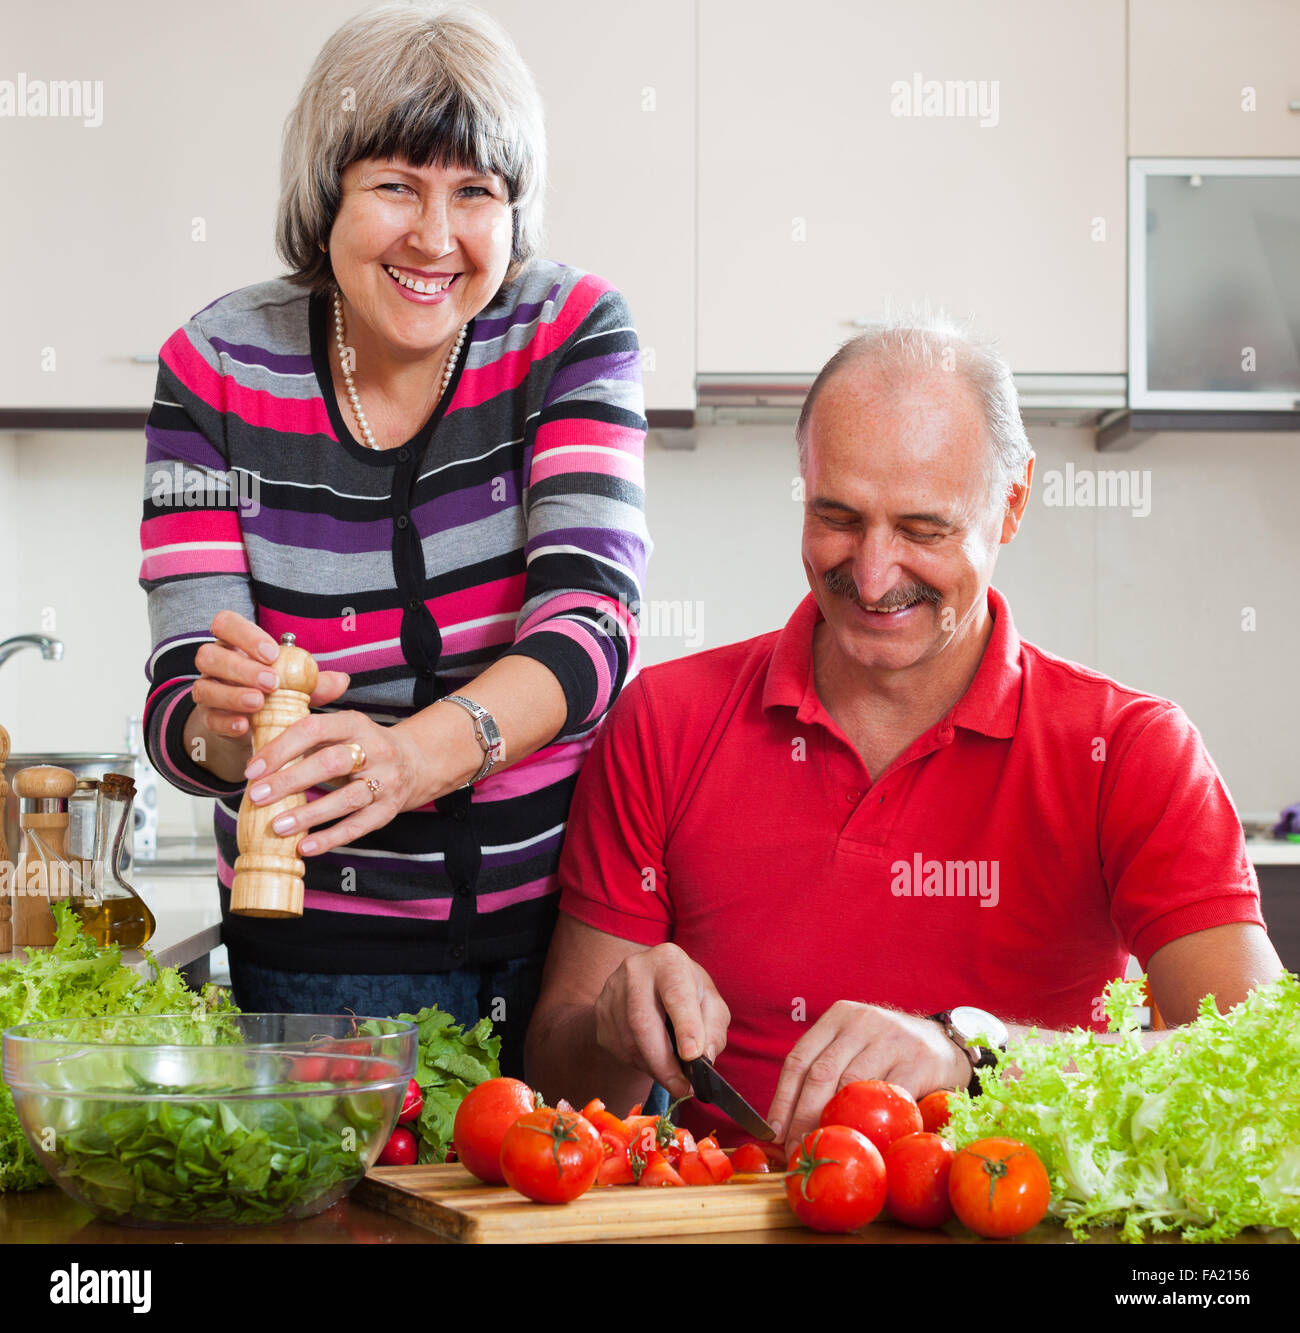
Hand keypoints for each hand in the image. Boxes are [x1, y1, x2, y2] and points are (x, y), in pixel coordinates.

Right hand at [191, 610, 349, 739]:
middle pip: (209, 655)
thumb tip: (342, 680)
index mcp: (234, 645)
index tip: (272, 653)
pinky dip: (226, 721)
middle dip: (241, 667)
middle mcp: (215, 665)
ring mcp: (207, 692)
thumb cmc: (278, 695)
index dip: (245, 635)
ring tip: (259, 702)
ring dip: (232, 694)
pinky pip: (209, 718)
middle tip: (272, 682)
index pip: (225, 624)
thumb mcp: (298, 686)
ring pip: (203, 687)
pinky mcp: (207, 719)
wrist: (256, 728)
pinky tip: (244, 725)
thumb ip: (315, 682)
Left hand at [240, 707, 443, 856]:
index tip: (253, 769)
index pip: (314, 729)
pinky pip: (358, 827)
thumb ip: (306, 730)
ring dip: (310, 814)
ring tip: (277, 826)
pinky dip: (330, 838)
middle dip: (291, 780)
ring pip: (346, 799)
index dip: (281, 748)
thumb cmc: (361, 746)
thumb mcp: (341, 726)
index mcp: (355, 724)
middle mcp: (375, 750)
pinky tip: (304, 847)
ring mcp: (386, 781)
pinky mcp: (388, 810)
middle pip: (331, 763)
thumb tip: (255, 740)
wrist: (415, 762)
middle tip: (257, 796)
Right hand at [592, 944, 730, 1100]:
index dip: (685, 1026)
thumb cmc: (686, 993)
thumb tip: (702, 1058)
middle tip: (681, 1087)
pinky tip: (652, 1058)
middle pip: (643, 1022)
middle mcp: (636, 970)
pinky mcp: (600, 1012)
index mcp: (669, 961)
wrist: (650, 982)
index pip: (677, 994)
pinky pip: (618, 1048)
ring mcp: (612, 990)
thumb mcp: (710, 1003)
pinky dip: (639, 1063)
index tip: (693, 1056)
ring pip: (629, 1041)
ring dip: (653, 1067)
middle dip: (663, 1062)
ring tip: (671, 1073)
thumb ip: (714, 1029)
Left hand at [766, 1002, 970, 1157]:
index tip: (773, 1132)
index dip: (782, 1099)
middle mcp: (862, 1022)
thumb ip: (827, 1070)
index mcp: (839, 1016)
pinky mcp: (918, 1061)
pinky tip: (862, 1141)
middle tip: (795, 1150)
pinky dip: (871, 1123)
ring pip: (851, 1086)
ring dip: (834, 1124)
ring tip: (823, 1148)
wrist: (947, 1044)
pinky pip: (887, 1098)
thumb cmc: (890, 1052)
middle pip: (821, 1074)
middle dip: (802, 1117)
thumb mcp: (855, 1045)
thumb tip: (786, 1121)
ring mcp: (891, 1039)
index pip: (799, 1058)